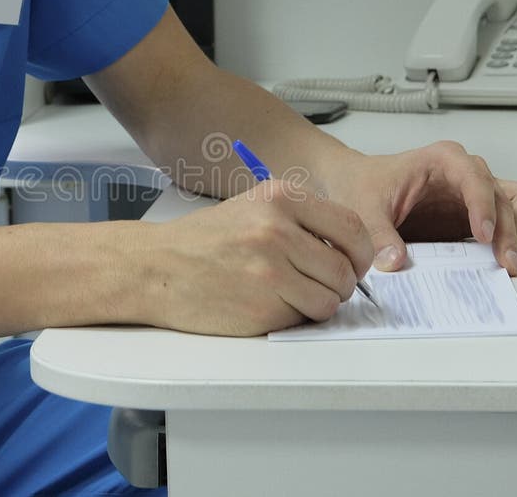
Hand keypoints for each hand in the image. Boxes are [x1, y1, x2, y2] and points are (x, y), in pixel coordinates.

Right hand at [138, 179, 373, 335]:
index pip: (352, 228)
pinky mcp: (262, 307)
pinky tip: (269, 304)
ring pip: (331, 299)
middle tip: (322, 285)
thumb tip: (350, 250)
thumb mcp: (252, 207)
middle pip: (347, 268)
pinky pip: (304, 318)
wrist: (155, 267)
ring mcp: (270, 270)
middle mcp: (278, 230)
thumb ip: (301, 220)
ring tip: (290, 295)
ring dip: (319, 303)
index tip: (354, 263)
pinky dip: (295, 317)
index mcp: (280, 198)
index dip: (360, 253)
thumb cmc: (203, 241)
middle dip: (341, 284)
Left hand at [325, 141, 516, 274]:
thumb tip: (396, 261)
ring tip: (503, 264)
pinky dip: (507, 242)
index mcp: (444, 160)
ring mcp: (474, 194)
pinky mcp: (474, 216)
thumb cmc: (364, 185)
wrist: (356, 185)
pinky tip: (492, 263)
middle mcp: (466, 173)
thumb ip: (379, 234)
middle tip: (503, 261)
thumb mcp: (364, 208)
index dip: (484, 207)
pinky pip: (508, 225)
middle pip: (510, 195)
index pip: (478, 178)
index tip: (484, 235)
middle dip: (511, 229)